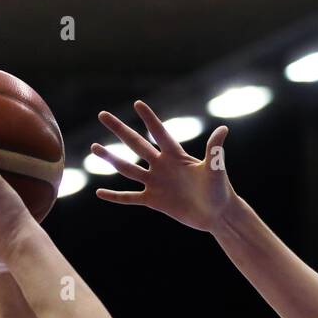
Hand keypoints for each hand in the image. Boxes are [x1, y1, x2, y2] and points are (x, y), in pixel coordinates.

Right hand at [92, 100, 235, 230]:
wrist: (216, 214)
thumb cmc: (219, 189)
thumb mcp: (215, 168)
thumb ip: (214, 149)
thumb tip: (223, 129)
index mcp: (176, 155)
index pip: (159, 133)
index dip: (149, 119)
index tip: (137, 103)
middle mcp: (162, 166)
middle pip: (136, 144)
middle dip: (119, 130)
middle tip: (102, 115)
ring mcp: (156, 183)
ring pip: (128, 168)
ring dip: (111, 158)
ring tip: (94, 147)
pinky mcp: (153, 201)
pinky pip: (130, 198)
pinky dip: (115, 196)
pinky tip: (100, 192)